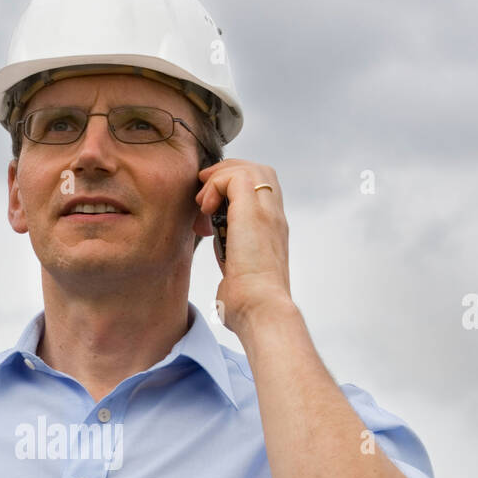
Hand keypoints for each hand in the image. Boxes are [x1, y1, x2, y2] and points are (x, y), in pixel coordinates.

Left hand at [195, 159, 292, 334]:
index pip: (260, 190)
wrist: (260, 309)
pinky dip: (214, 187)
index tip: (208, 212)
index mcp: (273, 231)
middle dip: (225, 176)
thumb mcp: (241, 281)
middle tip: (204, 200)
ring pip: (247, 167)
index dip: (232, 191)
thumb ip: (236, 273)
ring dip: (218, 179)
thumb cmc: (249, 305)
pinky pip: (233, 177)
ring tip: (203, 205)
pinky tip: (205, 211)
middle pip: (258, 171)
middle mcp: (274, 217)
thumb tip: (226, 289)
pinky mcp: (253, 211)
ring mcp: (267, 211)